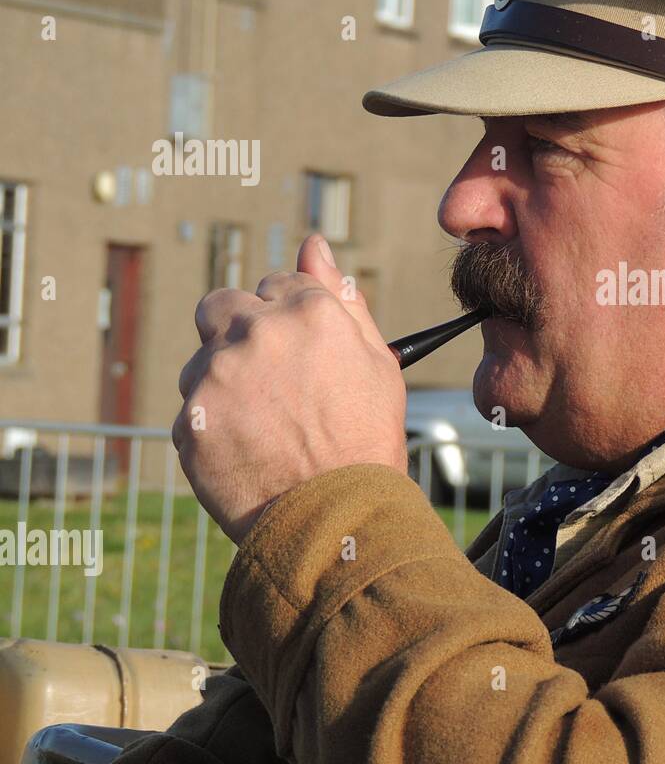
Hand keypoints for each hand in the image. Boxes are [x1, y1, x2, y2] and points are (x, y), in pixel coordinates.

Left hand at [173, 235, 407, 543]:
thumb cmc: (367, 440)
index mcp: (308, 312)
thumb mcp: (376, 362)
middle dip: (240, 331)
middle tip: (272, 381)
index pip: (277, 283)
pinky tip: (250, 451)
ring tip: (266, 427)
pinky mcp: (189, 421)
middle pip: (221, 305)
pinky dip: (215, 425)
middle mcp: (255, 334)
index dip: (291, 319)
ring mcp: (215, 378)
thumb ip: (341, 296)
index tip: (304, 354)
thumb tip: (313, 243)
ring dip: (224, 381)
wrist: (339, 519)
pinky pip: (193, 408)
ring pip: (202, 360)